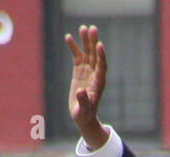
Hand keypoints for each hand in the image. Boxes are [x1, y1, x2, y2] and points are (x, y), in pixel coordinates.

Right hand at [65, 24, 107, 147]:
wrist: (82, 116)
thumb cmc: (84, 115)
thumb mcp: (83, 110)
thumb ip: (83, 100)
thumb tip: (80, 91)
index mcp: (98, 83)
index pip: (102, 67)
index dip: (101, 56)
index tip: (100, 45)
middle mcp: (94, 75)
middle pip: (95, 56)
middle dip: (94, 43)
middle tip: (92, 29)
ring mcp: (87, 71)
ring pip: (87, 53)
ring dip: (85, 41)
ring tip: (83, 28)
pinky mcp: (79, 70)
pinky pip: (77, 56)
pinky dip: (73, 47)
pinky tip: (68, 37)